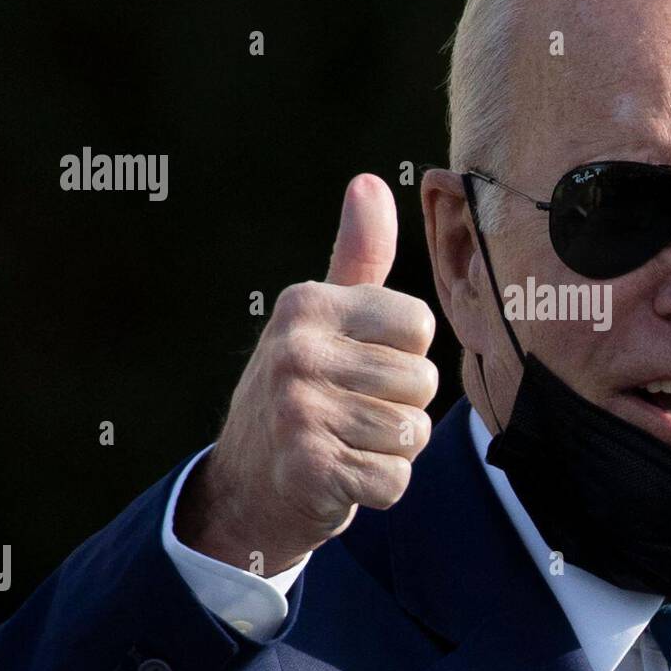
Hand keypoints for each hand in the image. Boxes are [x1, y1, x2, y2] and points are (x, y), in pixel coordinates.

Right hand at [175, 174, 437, 574]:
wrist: (247, 487)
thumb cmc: (304, 392)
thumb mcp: (323, 319)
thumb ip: (358, 255)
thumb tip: (371, 182)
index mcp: (307, 305)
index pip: (420, 325)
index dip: (405, 355)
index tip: (361, 367)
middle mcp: (297, 350)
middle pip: (423, 382)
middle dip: (402, 409)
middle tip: (351, 415)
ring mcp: (299, 411)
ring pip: (413, 434)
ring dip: (392, 450)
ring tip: (347, 444)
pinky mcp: (309, 469)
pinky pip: (396, 480)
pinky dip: (380, 489)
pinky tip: (342, 478)